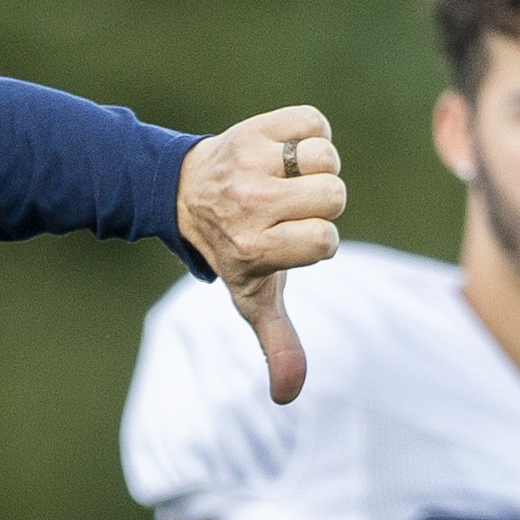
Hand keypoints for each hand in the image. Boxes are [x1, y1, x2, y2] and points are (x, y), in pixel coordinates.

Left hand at [175, 106, 344, 403]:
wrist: (185, 194)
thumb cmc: (236, 249)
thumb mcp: (253, 300)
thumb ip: (278, 344)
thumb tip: (287, 397)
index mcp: (254, 249)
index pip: (326, 242)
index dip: (317, 242)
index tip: (289, 241)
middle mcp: (249, 206)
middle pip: (334, 195)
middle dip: (320, 203)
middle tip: (287, 208)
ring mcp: (250, 164)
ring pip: (326, 157)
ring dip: (315, 167)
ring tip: (286, 180)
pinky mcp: (254, 128)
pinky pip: (312, 122)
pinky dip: (307, 132)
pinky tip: (284, 153)